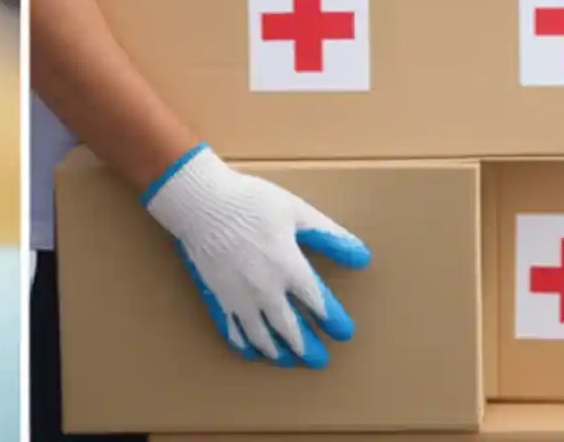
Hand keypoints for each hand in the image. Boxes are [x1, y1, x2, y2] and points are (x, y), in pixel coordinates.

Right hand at [144, 145, 371, 368]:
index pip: (319, 304)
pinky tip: (250, 351)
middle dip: (308, 347)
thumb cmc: (251, 202)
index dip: (334, 321)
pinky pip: (232, 329)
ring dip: (277, 352)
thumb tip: (363, 258)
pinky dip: (243, 344)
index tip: (344, 333)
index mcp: (290, 268)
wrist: (200, 203)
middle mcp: (267, 291)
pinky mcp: (217, 297)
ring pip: (261, 336)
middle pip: (291, 329)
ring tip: (287, 360)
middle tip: (319, 360)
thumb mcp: (297, 212)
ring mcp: (240, 298)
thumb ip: (330, 237)